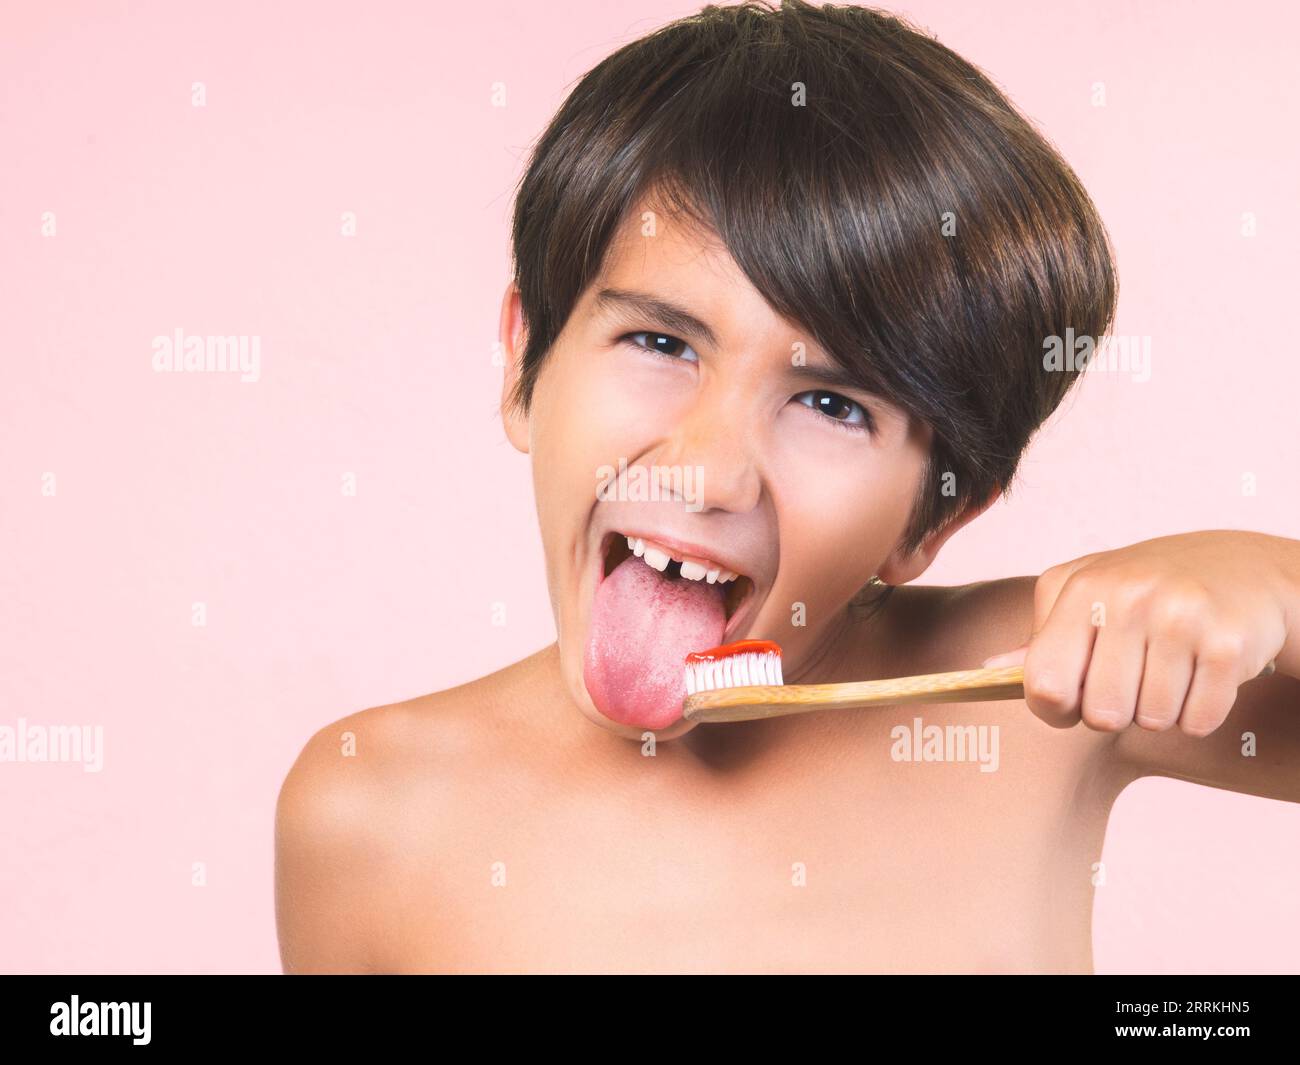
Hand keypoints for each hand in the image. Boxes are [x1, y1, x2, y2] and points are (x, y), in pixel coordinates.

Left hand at [982, 531, 1292, 735]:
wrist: (1242, 568)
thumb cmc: (1149, 588)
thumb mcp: (1085, 595)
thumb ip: (1041, 638)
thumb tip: (989, 671)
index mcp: (1080, 587)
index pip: (1044, 684)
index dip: (1056, 708)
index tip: (1073, 698)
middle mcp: (1126, 596)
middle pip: (1100, 714)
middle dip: (1116, 711)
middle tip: (1134, 678)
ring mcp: (1179, 615)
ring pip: (1151, 720)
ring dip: (1161, 711)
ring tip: (1171, 668)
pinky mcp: (1226, 642)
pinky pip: (1197, 721)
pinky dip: (1199, 713)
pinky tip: (1202, 674)